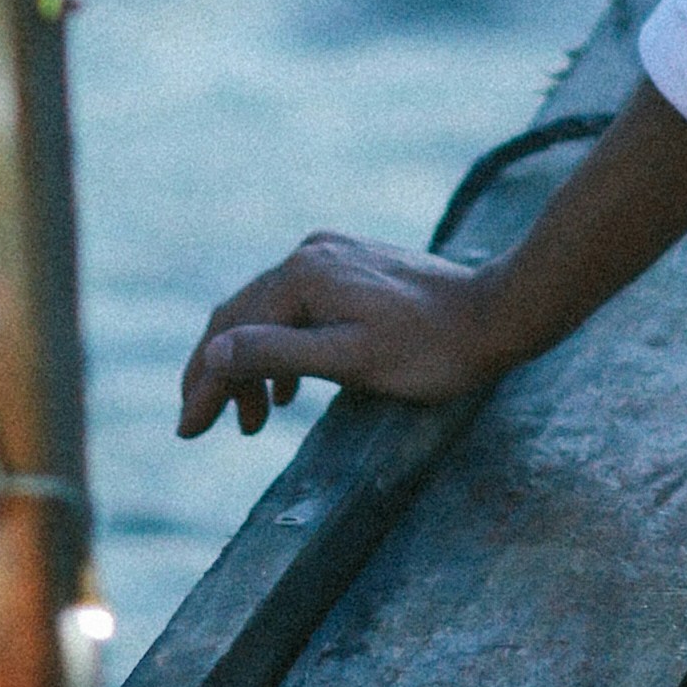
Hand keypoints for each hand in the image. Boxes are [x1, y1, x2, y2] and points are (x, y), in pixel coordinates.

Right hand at [176, 230, 520, 443]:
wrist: (498, 314)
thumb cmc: (431, 351)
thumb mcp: (350, 362)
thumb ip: (279, 356)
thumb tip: (212, 354)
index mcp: (303, 276)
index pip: (230, 334)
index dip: (203, 386)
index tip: (187, 432)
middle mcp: (311, 254)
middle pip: (241, 318)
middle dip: (218, 376)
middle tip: (204, 428)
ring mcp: (333, 254)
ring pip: (269, 313)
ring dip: (252, 367)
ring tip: (254, 423)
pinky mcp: (354, 264)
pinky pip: (298, 306)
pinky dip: (283, 346)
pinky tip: (290, 389)